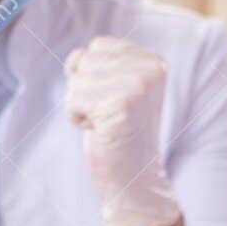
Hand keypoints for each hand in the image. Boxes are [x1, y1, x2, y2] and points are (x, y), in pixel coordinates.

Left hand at [64, 36, 181, 225]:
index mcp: (154, 62)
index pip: (98, 46)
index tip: (116, 102)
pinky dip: (77, 119)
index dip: (94, 77)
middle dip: (86, 91)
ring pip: (76, 80)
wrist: (135, 179)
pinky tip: (101, 131)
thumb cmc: (118, 134)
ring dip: (81, 106)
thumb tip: (74, 60)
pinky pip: (73, 99)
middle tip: (111, 116)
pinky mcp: (120, 105)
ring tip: (106, 124)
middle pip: (85, 61)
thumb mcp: (111, 89)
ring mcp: (138, 86)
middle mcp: (150, 69)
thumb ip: (96, 65)